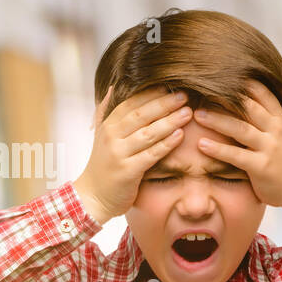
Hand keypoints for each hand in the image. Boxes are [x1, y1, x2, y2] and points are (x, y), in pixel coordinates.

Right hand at [72, 86, 192, 223]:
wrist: (93, 195)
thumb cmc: (103, 164)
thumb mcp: (102, 135)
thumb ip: (107, 111)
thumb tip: (115, 87)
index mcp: (108, 124)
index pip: (131, 103)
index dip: (151, 94)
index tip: (170, 85)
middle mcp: (111, 136)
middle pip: (141, 115)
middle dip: (164, 104)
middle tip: (184, 95)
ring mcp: (119, 153)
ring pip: (148, 133)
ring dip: (170, 121)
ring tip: (188, 113)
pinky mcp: (128, 171)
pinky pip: (151, 155)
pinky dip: (166, 144)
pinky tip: (180, 135)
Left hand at [192, 81, 281, 212]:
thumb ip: (280, 105)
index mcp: (280, 118)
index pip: (261, 93)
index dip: (242, 83)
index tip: (221, 75)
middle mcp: (276, 130)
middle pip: (248, 107)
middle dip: (224, 98)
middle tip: (202, 90)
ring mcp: (269, 148)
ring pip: (240, 129)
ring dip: (217, 120)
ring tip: (198, 115)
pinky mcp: (261, 167)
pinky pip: (236, 155)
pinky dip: (218, 149)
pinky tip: (202, 144)